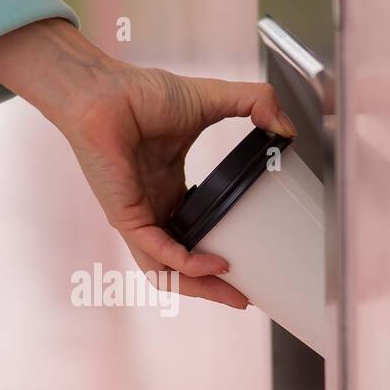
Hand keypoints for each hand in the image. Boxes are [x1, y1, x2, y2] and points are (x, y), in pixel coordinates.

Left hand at [0, 19, 294, 308]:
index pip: (194, 236)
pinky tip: (213, 266)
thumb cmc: (142, 93)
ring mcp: (138, 218)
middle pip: (181, 265)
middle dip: (214, 287)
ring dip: (201, 288)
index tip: (247, 264)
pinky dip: (186, 264)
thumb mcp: (212, 100)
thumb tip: (285, 127)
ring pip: (168, 271)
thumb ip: (254, 105)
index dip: (217, 254)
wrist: (104, 91)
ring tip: (234, 296)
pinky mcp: (126, 218)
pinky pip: (158, 253)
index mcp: (168, 190)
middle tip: (246, 298)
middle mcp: (153, 210)